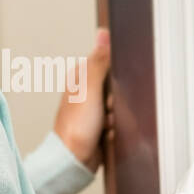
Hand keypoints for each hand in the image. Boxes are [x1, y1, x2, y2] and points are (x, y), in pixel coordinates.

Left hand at [53, 27, 113, 171]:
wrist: (75, 160)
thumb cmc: (77, 127)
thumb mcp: (90, 88)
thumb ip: (99, 61)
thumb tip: (103, 33)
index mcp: (81, 77)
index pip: (108, 64)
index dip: (116, 77)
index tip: (112, 88)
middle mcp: (85, 91)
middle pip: (117, 86)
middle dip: (118, 99)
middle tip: (108, 108)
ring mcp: (91, 110)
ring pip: (119, 105)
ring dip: (117, 115)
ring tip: (106, 123)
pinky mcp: (98, 126)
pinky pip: (117, 122)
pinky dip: (115, 127)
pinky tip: (107, 132)